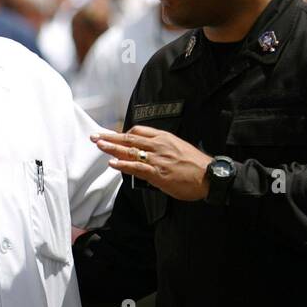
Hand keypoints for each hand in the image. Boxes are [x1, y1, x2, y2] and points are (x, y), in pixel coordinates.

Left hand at [90, 126, 211, 200]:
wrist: (210, 176)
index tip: (111, 135)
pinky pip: (137, 167)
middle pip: (130, 137)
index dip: (122, 133)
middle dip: (111, 137)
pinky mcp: (159, 173)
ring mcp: (158, 159)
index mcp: (164, 137)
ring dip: (113, 148)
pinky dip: (124, 165)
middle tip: (96, 136)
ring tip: (99, 146)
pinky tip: (113, 164)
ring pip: (130, 150)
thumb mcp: (179, 148)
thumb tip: (148, 153)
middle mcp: (159, 145)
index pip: (138, 130)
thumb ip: (162, 148)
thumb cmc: (196, 165)